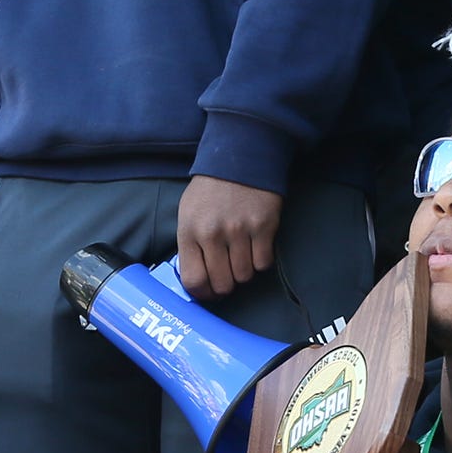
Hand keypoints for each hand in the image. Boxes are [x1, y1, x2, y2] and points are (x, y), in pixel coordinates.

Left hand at [176, 177, 282, 298]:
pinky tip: (256, 246)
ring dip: (244, 271)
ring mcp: (239, 231)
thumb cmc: (212, 189)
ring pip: (244, 276)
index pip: (193, 280)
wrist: (240, 158)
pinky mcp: (263, 227)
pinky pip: (263, 263)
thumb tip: (197, 278)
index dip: (202, 294)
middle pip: (221, 284)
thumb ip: (190, 244)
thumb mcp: (188, 213)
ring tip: (241, 255)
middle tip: (228, 276)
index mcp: (189, 230)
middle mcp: (212, 233)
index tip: (208, 292)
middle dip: (225, 285)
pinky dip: (261, 261)